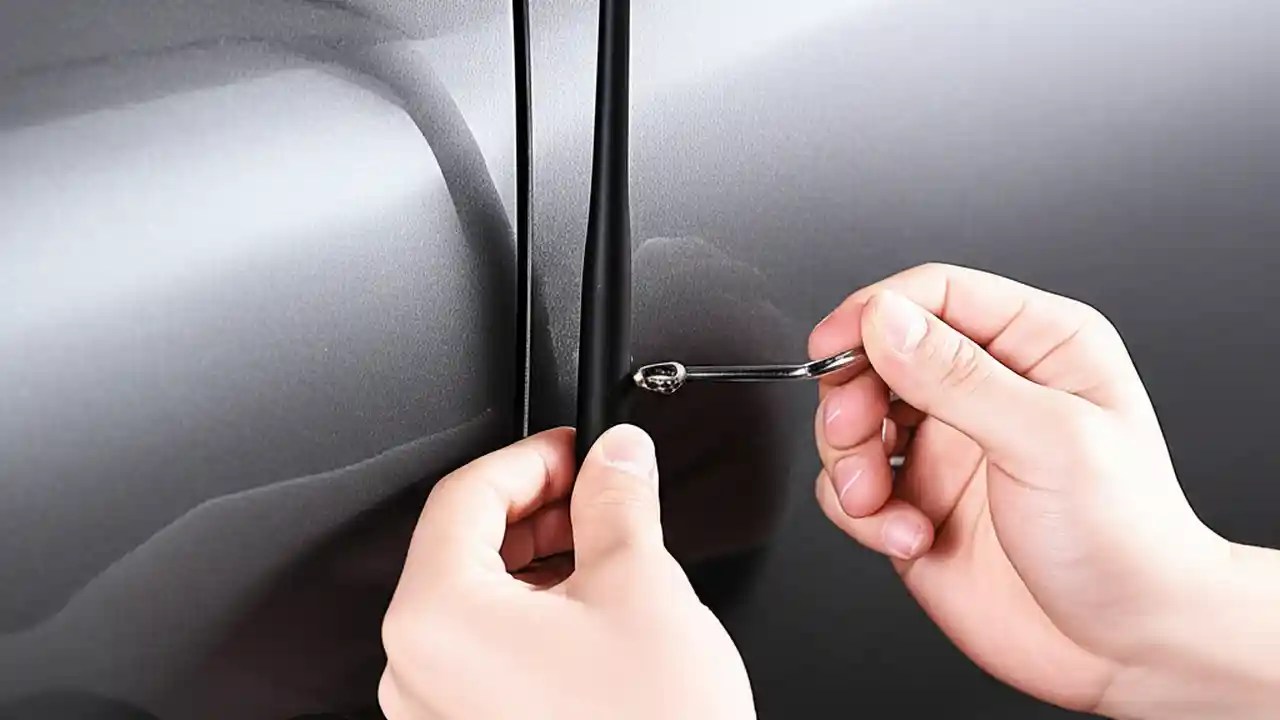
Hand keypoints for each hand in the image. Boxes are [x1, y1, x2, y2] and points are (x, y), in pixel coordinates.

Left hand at [378, 425, 754, 719]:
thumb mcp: (641, 588)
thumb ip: (617, 500)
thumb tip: (615, 456)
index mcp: (436, 621)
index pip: (464, 496)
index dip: (531, 459)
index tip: (576, 452)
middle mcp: (416, 673)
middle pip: (463, 548)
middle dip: (538, 510)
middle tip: (599, 494)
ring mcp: (437, 715)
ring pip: (477, 603)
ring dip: (539, 563)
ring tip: (608, 557)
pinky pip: (484, 655)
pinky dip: (533, 619)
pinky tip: (592, 617)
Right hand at [808, 263, 1279, 717]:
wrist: (1127, 649)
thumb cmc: (1127, 540)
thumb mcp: (1048, 442)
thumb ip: (960, 377)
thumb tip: (886, 320)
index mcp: (1036, 347)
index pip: (936, 295)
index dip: (875, 313)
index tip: (835, 346)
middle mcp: (985, 389)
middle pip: (879, 354)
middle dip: (850, 395)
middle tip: (852, 433)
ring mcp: (946, 447)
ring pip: (853, 420)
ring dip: (848, 462)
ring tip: (875, 501)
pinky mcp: (916, 502)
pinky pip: (850, 488)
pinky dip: (862, 515)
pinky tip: (908, 537)